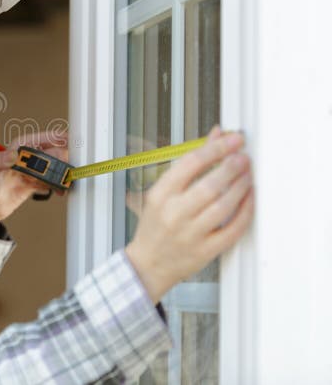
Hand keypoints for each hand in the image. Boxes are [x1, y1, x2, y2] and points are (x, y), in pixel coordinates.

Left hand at [0, 130, 68, 234]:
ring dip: (63, 175)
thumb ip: (0, 162)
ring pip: (56, 169)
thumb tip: (11, 155)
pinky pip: (52, 182)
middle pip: (55, 154)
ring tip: (67, 183)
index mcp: (21, 146)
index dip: (62, 139)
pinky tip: (61, 192)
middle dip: (64, 161)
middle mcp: (29, 156)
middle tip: (70, 172)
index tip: (75, 142)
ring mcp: (33, 170)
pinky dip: (59, 186)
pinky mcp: (35, 184)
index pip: (46, 138)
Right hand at [125, 126, 254, 302]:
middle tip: (244, 157)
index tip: (233, 139)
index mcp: (160, 195)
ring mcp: (190, 234)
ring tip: (248, 175)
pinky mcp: (206, 250)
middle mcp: (174, 213)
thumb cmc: (155, 225)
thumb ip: (191, 163)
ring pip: (223, 206)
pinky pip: (232, 229)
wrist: (149, 263)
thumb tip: (216, 135)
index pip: (190, 164)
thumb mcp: (163, 191)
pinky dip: (245, 211)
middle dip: (232, 167)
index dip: (216, 148)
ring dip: (241, 187)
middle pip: (209, 185)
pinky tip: (249, 198)